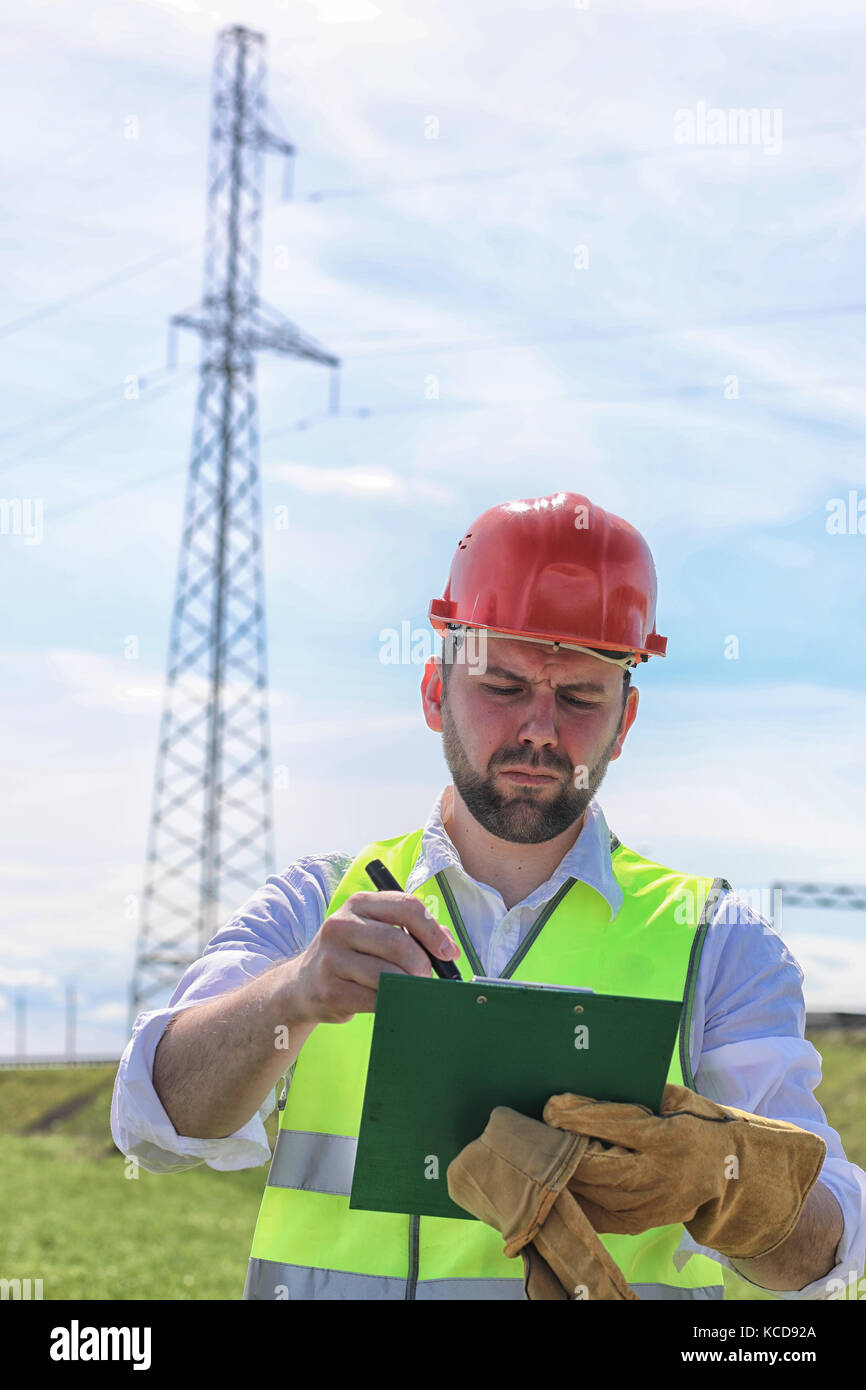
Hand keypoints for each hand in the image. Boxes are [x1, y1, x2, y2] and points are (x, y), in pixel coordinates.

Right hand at [287, 891, 459, 1025]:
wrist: (303, 985)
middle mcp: (341, 925)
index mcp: (358, 904)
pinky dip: (393, 1002)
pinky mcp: (330, 990)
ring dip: (409, 986)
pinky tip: (394, 1002)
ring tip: (413, 990)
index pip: (406, 906)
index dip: (433, 930)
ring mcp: (332, 958)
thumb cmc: (351, 956)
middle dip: (422, 964)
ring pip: (387, 974)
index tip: (448, 952)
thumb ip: (412, 932)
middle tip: (428, 978)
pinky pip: (375, 999)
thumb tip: (449, 948)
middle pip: (398, 942)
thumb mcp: (374, 932)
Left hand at [543, 1085, 825, 1259]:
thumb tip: (586, 1088)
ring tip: (540, 1151)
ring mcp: (651, 1205)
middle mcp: (660, 1176)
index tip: (551, 1106)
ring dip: (563, 1172)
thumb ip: (638, 1094)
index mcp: (670, 1139)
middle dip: (564, 1148)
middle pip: (598, 1165)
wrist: (733, 1173)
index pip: (616, 1125)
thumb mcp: (677, 1099)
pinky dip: (574, 1197)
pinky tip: (555, 1181)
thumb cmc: (699, 1123)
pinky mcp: (642, 1222)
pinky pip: (597, 1214)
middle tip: (538, 1130)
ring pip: (594, 1193)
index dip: (579, 1115)